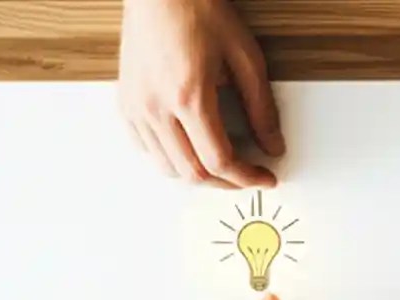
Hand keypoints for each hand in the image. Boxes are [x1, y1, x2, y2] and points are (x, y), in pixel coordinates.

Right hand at [119, 0, 283, 186]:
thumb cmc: (198, 10)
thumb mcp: (245, 56)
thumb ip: (262, 107)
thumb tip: (273, 145)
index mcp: (189, 95)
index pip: (220, 160)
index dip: (247, 177)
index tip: (265, 177)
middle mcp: (156, 107)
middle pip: (193, 172)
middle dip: (226, 183)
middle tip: (247, 176)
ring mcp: (136, 107)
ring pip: (167, 167)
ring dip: (198, 174)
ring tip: (221, 165)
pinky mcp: (125, 103)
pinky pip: (146, 149)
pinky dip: (171, 159)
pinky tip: (190, 148)